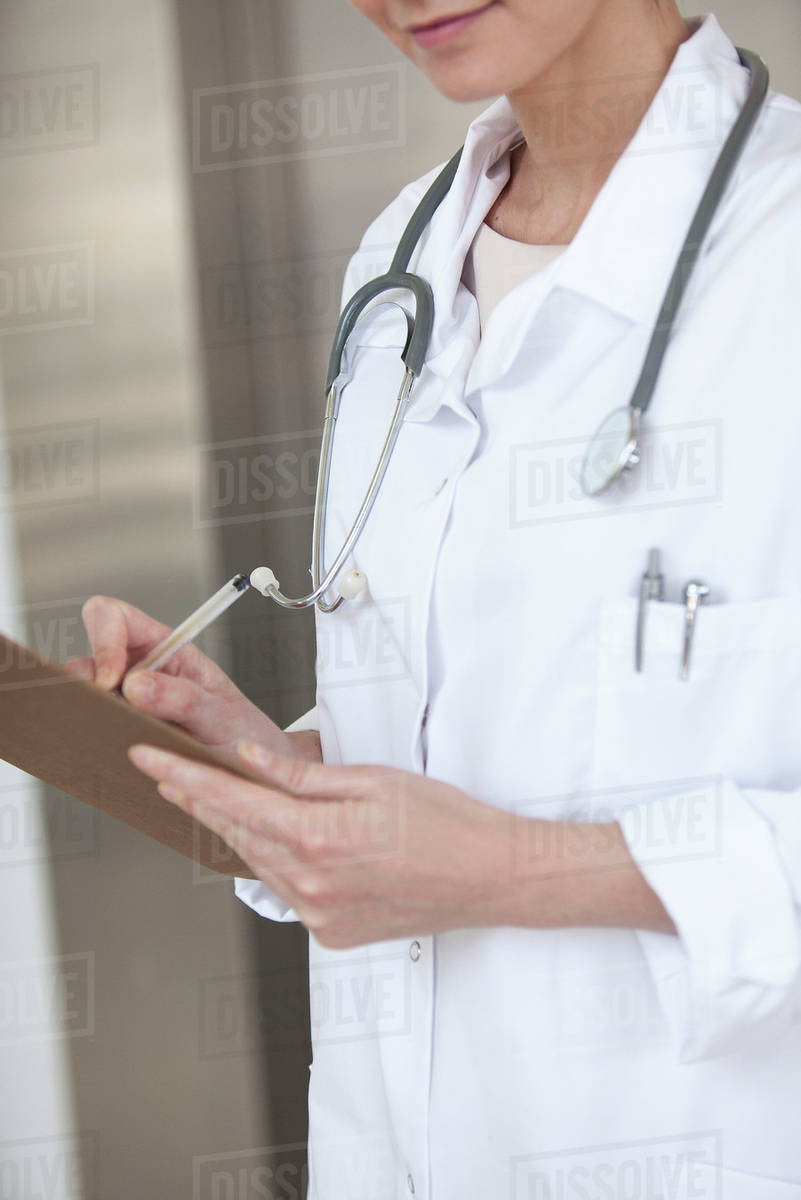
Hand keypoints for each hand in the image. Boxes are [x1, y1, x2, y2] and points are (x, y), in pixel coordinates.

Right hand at [65, 595, 319, 763]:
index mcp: (167, 648)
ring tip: (115, 736)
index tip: (111, 681)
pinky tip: (114, 753)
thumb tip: (135, 684)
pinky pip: (91, 727)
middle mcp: (141, 670)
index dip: (104, 640)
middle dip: (85, 680)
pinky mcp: (120, 732)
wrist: (252, 773)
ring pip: (83, 694)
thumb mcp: (221, 715)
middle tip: (105, 712)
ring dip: (89, 713)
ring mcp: (126, 702)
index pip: (116, 618)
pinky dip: (93, 737)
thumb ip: (185, 699)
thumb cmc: (243, 734)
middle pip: (87, 654)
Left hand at [127, 740, 510, 947]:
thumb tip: (247, 761)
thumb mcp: (373, 780)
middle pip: (234, 833)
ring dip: (232, 830)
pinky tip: (266, 836)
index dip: (182, 776)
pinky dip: (271, 860)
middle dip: (196, 799)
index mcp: (318, 837)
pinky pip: (285, 890)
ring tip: (206, 797)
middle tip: (163, 772)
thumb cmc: (445, 821)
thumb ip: (302, 776)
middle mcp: (310, 884)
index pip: (230, 800)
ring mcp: (319, 915)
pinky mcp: (331, 933)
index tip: (147, 760)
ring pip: (257, 863)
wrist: (490, 877)